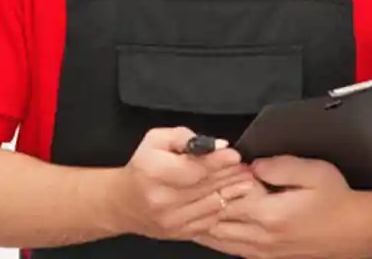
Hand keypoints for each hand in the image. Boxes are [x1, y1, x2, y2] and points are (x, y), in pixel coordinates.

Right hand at [113, 127, 257, 241]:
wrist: (125, 203)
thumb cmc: (143, 167)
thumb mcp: (157, 140)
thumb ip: (184, 137)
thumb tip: (215, 145)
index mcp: (154, 172)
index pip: (193, 169)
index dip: (217, 162)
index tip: (234, 155)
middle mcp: (162, 199)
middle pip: (206, 186)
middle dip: (230, 174)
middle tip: (245, 166)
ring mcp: (172, 220)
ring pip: (212, 204)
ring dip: (232, 191)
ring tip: (246, 179)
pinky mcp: (180, 233)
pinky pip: (210, 220)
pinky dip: (224, 207)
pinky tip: (234, 196)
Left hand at [195, 155, 371, 258]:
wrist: (356, 231)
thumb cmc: (337, 201)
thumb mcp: (314, 171)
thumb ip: (279, 165)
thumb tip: (251, 163)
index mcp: (269, 214)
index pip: (225, 197)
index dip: (213, 180)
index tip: (210, 166)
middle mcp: (261, 237)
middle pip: (215, 221)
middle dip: (201, 202)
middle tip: (191, 185)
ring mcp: (262, 251)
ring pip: (218, 239)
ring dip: (202, 222)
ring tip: (189, 207)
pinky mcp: (265, 257)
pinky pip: (229, 249)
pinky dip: (215, 236)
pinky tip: (208, 226)